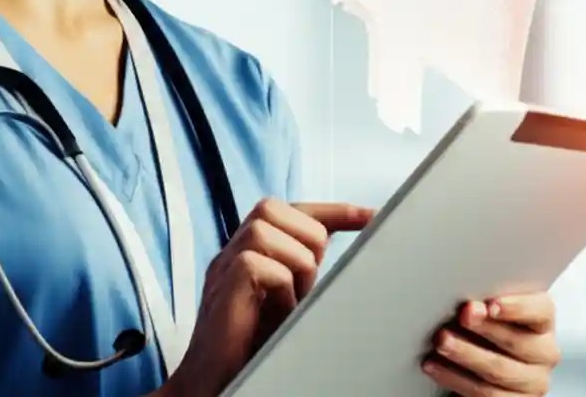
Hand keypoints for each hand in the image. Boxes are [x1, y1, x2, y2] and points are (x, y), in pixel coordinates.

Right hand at [160, 199, 374, 396]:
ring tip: (295, 297)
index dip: (330, 210)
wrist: (215, 381)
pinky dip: (279, 286)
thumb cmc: (252, 348)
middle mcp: (233, 253)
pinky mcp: (221, 285)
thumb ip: (303, 276)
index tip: (369, 216)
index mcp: (250, 253)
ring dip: (294, 261)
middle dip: (306, 234)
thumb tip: (350, 258)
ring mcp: (223, 267)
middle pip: (271, 207)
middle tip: (312, 277)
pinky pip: (255, 262)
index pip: (288, 212)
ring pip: (264, 228)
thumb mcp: (288, 303)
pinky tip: (280, 313)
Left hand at [423, 292, 561, 395]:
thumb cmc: (482, 330)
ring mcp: (532, 382)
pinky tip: (435, 366)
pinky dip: (455, 379)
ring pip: (499, 370)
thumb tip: (467, 301)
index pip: (540, 311)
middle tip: (461, 316)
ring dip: (466, 354)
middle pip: (517, 342)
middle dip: (485, 328)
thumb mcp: (487, 312)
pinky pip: (485, 394)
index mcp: (541, 323)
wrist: (478, 367)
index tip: (491, 304)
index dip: (517, 307)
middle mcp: (543, 353)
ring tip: (442, 342)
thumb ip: (484, 303)